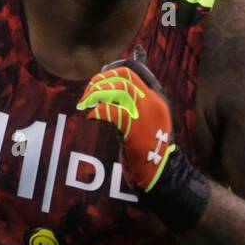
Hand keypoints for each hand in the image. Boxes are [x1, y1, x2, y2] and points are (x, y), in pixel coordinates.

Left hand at [76, 46, 175, 193]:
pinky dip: (98, 111)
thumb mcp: (149, 120)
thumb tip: (118, 86)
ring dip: (96, 93)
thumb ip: (137, 102)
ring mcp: (144, 115)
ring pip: (117, 90)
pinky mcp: (134, 130)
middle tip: (87, 93)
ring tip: (85, 103)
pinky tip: (91, 117)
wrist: (159, 174)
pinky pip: (111, 111)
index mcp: (157, 98)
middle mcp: (152, 102)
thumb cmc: (150, 148)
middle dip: (101, 80)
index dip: (111, 71)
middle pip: (124, 76)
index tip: (98, 81)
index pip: (134, 70)